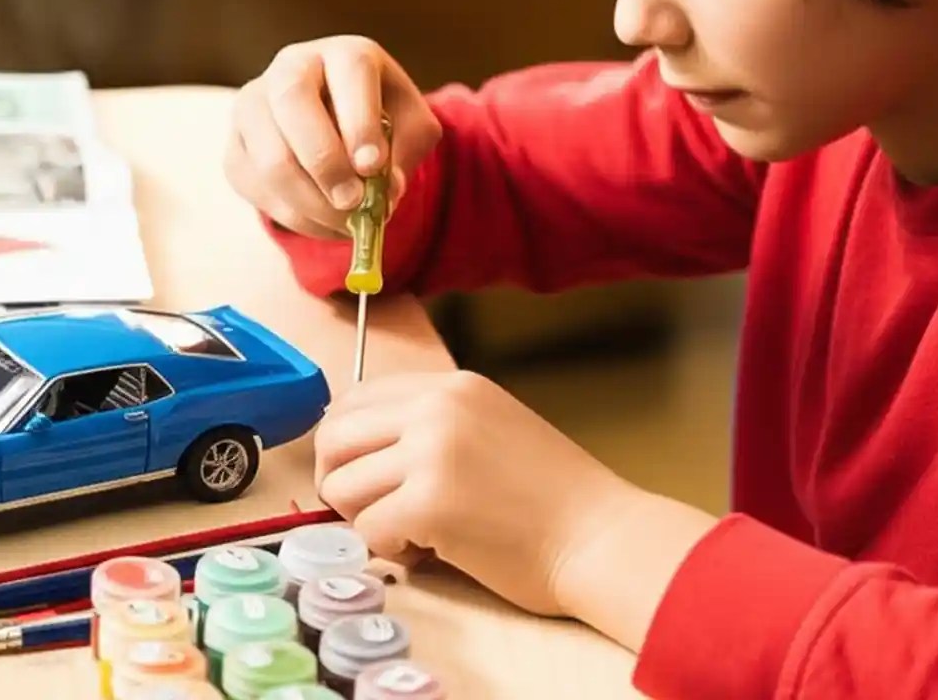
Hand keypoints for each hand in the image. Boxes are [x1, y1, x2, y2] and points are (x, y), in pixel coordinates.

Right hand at [224, 35, 441, 238]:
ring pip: (271, 158)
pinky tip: (324, 221)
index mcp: (342, 54)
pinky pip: (259, 190)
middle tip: (353, 202)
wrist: (335, 128)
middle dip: (325, 163)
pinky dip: (297, 218)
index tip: (373, 167)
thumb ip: (407, 151)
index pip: (348, 74)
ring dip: (312, 203)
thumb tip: (384, 191)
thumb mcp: (410, 126)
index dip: (360, 122)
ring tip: (346, 222)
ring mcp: (253, 107)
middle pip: (293, 104)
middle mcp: (291, 68)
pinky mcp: (235, 150)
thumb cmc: (379, 121)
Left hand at [313, 370, 642, 617]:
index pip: (356, 398)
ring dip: (365, 518)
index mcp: (452, 387)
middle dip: (340, 481)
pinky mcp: (431, 502)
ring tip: (412, 532)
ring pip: (342, 485)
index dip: (345, 444)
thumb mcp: (489, 431)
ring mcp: (433, 452)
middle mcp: (438, 408)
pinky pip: (367, 529)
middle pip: (334, 436)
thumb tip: (356, 449)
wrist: (603, 538)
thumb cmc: (553, 500)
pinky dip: (389, 549)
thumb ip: (431, 428)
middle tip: (372, 511)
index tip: (362, 475)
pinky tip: (430, 551)